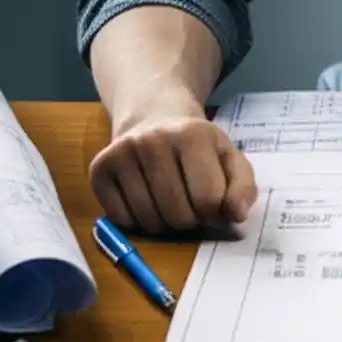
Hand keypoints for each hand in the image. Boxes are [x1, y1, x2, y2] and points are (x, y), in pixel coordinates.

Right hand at [89, 94, 256, 233]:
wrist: (154, 118)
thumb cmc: (199, 146)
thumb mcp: (230, 158)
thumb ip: (243, 188)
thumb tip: (237, 216)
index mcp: (192, 136)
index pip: (208, 200)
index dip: (215, 212)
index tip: (213, 202)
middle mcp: (152, 141)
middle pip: (178, 215)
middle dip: (190, 219)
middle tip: (190, 202)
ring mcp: (121, 154)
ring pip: (149, 221)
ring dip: (164, 223)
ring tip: (169, 200)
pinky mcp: (99, 169)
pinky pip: (120, 219)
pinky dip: (136, 221)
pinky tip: (146, 200)